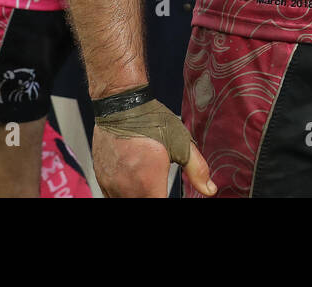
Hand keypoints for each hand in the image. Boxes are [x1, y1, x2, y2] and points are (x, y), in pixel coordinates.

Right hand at [92, 119, 215, 197]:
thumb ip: (197, 170)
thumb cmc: (151, 120)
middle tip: (161, 186)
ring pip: (127, 202)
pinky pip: (112, 198)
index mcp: (148, 181)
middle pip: (143, 204)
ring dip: (140, 196)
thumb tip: (210, 190)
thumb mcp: (181, 143)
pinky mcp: (101, 180)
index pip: (159, 206)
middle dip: (154, 197)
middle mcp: (126, 188)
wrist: (120, 105)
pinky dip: (125, 195)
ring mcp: (111, 185)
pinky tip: (134, 183)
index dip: (166, 201)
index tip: (169, 194)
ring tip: (148, 182)